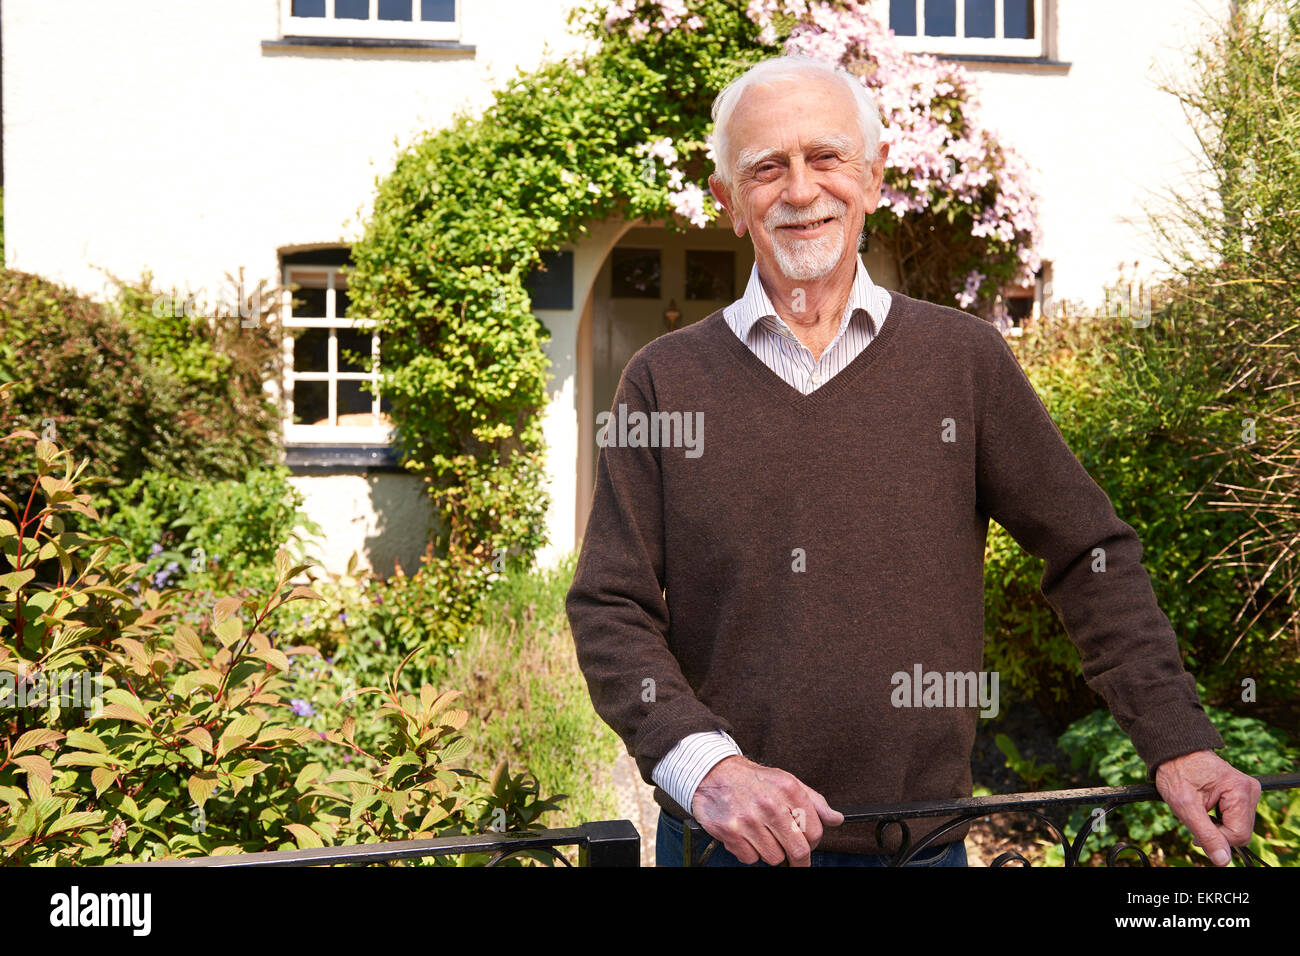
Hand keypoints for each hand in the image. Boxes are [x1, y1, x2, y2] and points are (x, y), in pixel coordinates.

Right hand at [690, 755, 843, 866]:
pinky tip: (746, 835)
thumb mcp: (786, 782)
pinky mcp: (731, 832)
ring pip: (774, 858)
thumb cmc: (752, 780)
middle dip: (798, 860)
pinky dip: (750, 852)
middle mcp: (769, 804)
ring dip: (770, 851)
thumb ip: (814, 802)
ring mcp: (749, 819)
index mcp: (788, 789)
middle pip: (798, 850)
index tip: (807, 843)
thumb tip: (836, 819)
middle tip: (794, 858)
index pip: (814, 831)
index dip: (813, 842)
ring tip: (762, 834)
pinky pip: (750, 858)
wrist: (713, 773)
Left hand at [1154, 750, 1260, 866]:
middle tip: (1196, 816)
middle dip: (1217, 831)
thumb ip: (1206, 835)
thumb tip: (1223, 860)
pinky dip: (1219, 818)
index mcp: (1240, 791)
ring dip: (1217, 825)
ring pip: (1238, 826)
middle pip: (1240, 832)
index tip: (1196, 829)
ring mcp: (1248, 791)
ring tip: (1199, 808)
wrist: (1173, 751)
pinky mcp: (1242, 793)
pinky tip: (1206, 806)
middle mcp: (1250, 790)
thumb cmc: (1176, 772)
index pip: (1239, 835)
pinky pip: (1235, 818)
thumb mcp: (1185, 806)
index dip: (1217, 838)